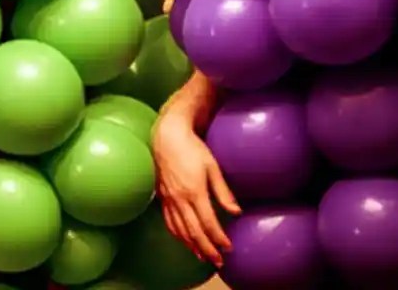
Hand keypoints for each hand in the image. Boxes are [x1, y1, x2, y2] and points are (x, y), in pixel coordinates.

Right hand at [152, 113, 239, 265]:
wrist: (166, 136)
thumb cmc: (192, 148)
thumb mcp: (212, 166)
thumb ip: (223, 191)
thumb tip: (236, 211)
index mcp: (194, 191)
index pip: (208, 222)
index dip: (219, 238)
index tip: (228, 248)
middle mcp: (179, 198)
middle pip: (193, 231)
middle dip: (207, 248)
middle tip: (218, 261)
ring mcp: (168, 199)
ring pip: (179, 229)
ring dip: (191, 245)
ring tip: (202, 256)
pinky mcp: (161, 196)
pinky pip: (169, 221)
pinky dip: (177, 234)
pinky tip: (184, 240)